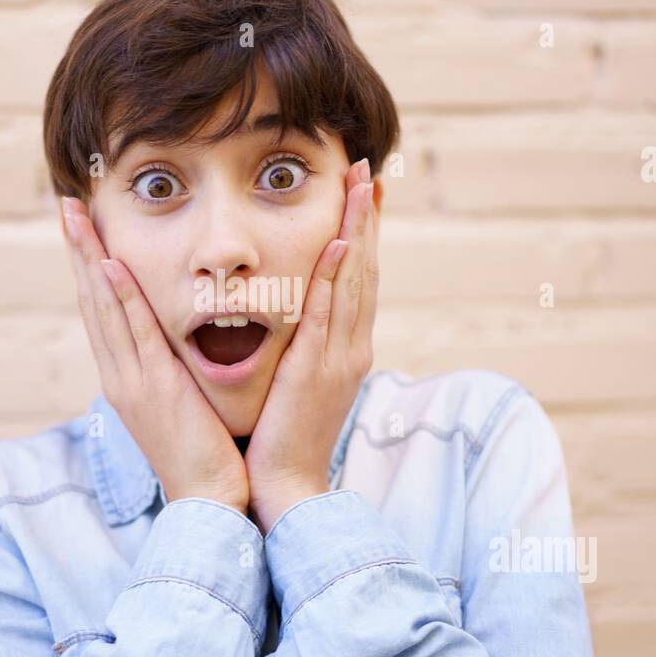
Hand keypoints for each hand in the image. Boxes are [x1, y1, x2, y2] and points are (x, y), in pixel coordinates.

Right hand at [61, 197, 249, 512]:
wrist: (208, 496)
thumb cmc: (205, 450)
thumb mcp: (183, 398)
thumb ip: (175, 365)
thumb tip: (180, 336)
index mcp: (126, 374)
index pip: (103, 309)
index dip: (89, 265)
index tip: (84, 227)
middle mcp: (119, 372)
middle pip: (91, 299)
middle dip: (78, 250)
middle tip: (67, 205)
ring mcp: (131, 379)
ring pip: (103, 308)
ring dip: (88, 258)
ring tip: (76, 216)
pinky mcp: (152, 388)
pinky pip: (134, 334)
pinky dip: (119, 297)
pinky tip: (110, 264)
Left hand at [245, 158, 378, 534]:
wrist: (287, 485)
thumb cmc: (285, 435)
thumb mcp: (299, 381)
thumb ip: (303, 344)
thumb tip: (296, 314)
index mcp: (346, 348)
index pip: (358, 278)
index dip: (363, 232)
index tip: (364, 193)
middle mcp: (351, 346)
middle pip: (365, 270)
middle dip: (367, 219)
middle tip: (370, 171)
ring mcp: (339, 358)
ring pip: (353, 284)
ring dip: (358, 233)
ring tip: (361, 188)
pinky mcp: (316, 372)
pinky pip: (327, 317)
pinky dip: (336, 279)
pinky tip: (338, 245)